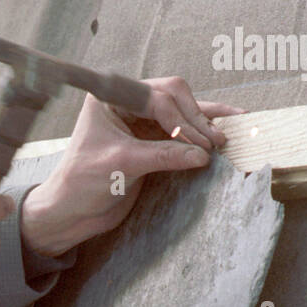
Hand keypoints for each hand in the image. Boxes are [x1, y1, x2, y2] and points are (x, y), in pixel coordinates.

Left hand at [20, 77, 247, 256]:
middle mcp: (126, 102)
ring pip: (182, 109)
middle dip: (196, 117)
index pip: (156, 97)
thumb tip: (202, 154)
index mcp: (110, 98)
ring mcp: (140, 119)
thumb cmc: (82, 183)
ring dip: (206, 120)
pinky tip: (225, 128)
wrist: (72, 211)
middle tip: (217, 141)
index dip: (181, 119)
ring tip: (234, 127)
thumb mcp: (122, 165)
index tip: (199, 144)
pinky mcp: (151, 139)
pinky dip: (201, 130)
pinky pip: (181, 129)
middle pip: (173, 96)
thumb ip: (161, 156)